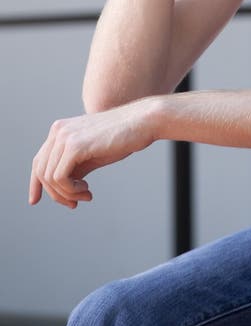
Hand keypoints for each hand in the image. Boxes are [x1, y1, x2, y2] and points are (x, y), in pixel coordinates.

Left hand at [29, 99, 158, 208]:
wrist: (141, 123)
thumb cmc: (120, 139)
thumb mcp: (90, 155)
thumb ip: (73, 167)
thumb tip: (58, 189)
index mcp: (60, 130)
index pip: (39, 161)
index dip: (35, 184)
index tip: (35, 200)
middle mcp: (58, 130)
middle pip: (41, 172)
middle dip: (57, 194)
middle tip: (76, 202)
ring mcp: (65, 136)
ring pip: (49, 178)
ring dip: (67, 194)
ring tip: (86, 195)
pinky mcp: (75, 146)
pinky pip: (60, 178)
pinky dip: (71, 190)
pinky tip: (87, 189)